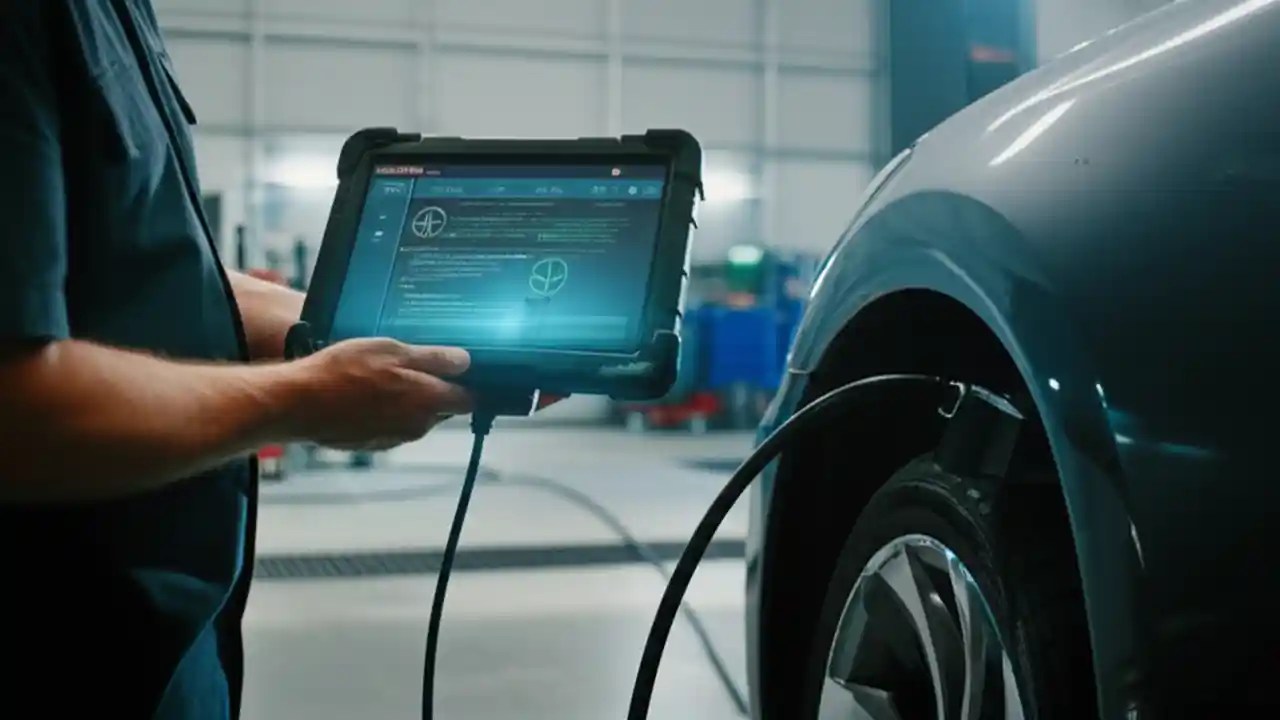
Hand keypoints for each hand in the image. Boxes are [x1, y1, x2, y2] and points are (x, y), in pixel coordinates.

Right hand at [287, 338, 471, 450]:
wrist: (298, 403)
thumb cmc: (345, 372)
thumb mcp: (392, 350)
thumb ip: (433, 359)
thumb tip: (466, 361)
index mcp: (429, 402)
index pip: (468, 399)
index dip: (468, 383)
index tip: (460, 369)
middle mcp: (417, 426)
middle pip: (440, 407)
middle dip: (433, 388)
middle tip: (411, 363)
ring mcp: (394, 438)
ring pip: (413, 416)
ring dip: (406, 399)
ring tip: (381, 374)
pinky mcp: (372, 443)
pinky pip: (390, 424)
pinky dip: (384, 411)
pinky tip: (364, 393)